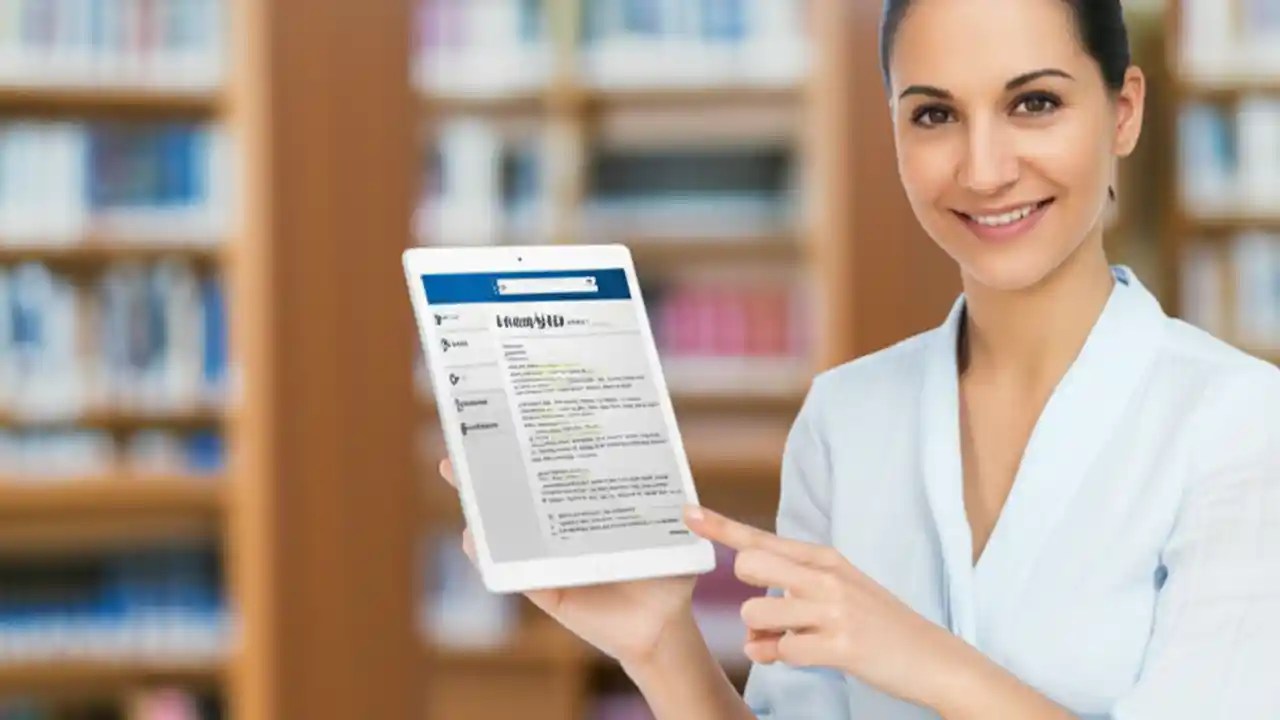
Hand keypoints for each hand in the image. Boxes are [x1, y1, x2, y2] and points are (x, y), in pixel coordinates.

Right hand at [437, 459, 698, 666]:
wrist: (663, 624)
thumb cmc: (668, 570)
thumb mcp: (670, 525)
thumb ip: (669, 495)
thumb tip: (667, 453)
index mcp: (586, 510)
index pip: (553, 473)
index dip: (528, 449)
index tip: (507, 420)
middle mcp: (561, 531)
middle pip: (518, 496)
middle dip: (488, 468)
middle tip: (462, 442)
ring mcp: (548, 560)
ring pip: (505, 530)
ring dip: (478, 505)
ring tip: (456, 474)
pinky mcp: (544, 591)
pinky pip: (512, 573)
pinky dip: (489, 556)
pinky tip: (473, 536)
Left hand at [683, 504, 975, 710]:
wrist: (931, 657)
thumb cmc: (876, 626)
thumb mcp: (836, 596)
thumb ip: (789, 602)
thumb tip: (750, 635)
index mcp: (823, 558)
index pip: (760, 538)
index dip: (719, 526)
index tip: (686, 513)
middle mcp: (826, 577)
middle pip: (749, 566)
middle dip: (748, 594)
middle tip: (776, 613)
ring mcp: (834, 610)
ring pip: (756, 613)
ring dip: (764, 635)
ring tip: (790, 641)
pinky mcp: (841, 645)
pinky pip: (782, 651)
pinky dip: (781, 659)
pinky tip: (802, 657)